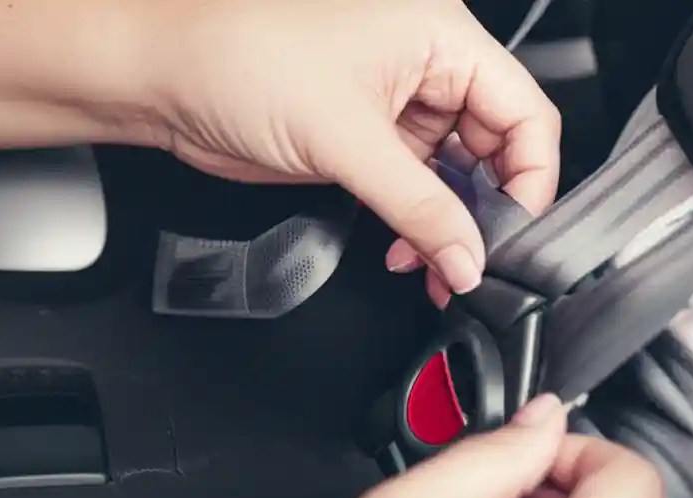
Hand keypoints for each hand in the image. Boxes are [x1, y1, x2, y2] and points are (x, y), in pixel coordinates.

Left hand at [140, 0, 561, 305]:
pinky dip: (419, 223)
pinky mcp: (367, 137)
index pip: (525, 111)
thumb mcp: (346, 139)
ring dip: (451, 226)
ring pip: (457, 175)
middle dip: (488, 211)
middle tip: (475, 260)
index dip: (531, 177)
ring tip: (439, 267)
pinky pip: (417, 187)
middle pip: (496, 147)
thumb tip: (469, 255)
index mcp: (440, 35)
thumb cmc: (236, 57)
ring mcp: (398, 103)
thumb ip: (419, 207)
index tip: (515, 232)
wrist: (161, 75)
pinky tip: (410, 250)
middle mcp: (426, 65)